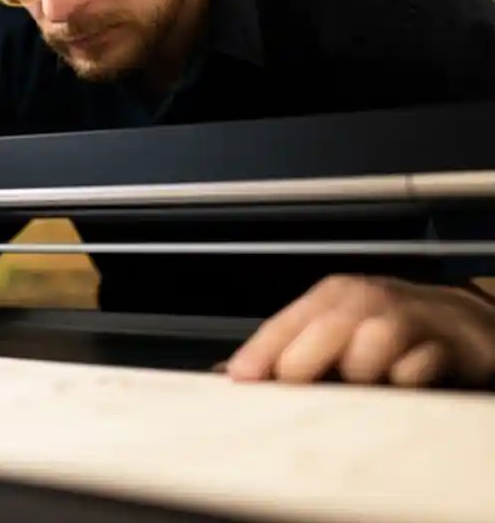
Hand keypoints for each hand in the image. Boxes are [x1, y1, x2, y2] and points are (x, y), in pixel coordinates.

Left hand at [226, 275, 494, 387]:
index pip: (286, 323)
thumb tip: (228, 375)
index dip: (261, 351)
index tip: (240, 379)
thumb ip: (286, 352)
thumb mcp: (335, 333)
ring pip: (372, 346)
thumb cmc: (387, 333)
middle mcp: (367, 300)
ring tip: (363, 388)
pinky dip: (406, 383)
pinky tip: (402, 390)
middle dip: (304, 365)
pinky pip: (419, 369)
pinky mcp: (449, 345)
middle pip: (324, 329)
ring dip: (361, 374)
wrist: (461, 324)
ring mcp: (410, 319)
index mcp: (332, 297)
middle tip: (297, 392)